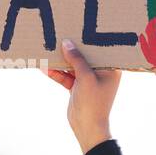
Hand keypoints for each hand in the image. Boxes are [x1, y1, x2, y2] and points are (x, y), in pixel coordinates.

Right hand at [43, 40, 119, 154]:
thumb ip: (77, 59)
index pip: (101, 49)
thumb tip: (67, 43)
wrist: (87, 128)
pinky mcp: (77, 87)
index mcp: (111, 68)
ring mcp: (88, 80)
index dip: (91, 39)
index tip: (81, 26)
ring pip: (73, 65)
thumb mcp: (86, 78)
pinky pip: (66, 76)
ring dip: (61, 60)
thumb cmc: (93, 103)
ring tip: (48, 48)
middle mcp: (101, 72)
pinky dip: (56, 73)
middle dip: (72, 48)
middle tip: (61, 33)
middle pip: (85, 56)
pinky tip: (44, 66)